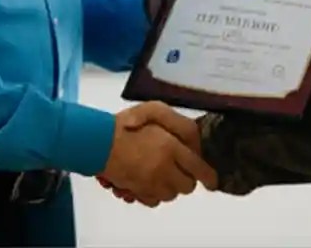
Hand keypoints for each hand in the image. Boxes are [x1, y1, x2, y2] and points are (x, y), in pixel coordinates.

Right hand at [98, 101, 216, 206]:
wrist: (98, 142)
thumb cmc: (128, 123)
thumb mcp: (155, 109)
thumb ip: (179, 123)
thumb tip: (195, 140)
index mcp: (171, 147)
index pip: (199, 169)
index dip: (209, 177)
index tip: (212, 181)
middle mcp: (164, 169)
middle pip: (187, 186)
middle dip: (186, 178)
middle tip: (178, 167)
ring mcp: (150, 183)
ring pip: (172, 194)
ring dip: (171, 185)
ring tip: (162, 172)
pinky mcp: (138, 192)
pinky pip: (155, 201)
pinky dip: (155, 193)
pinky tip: (149, 180)